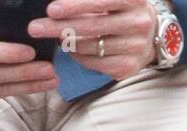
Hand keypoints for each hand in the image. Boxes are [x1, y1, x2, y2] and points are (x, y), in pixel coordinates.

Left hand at [30, 0, 158, 79]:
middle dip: (59, 27)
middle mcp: (139, 22)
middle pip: (91, 26)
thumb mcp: (116, 0)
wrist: (152, 38)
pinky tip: (71, 49)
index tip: (51, 9)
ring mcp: (135, 46)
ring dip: (66, 42)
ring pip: (89, 46)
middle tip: (34, 28)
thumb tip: (58, 5)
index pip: (102, 1)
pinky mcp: (127, 67)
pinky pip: (92, 63)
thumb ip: (90, 0)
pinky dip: (77, 56)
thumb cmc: (123, 13)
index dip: (75, 5)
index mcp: (135, 0)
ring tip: (53, 37)